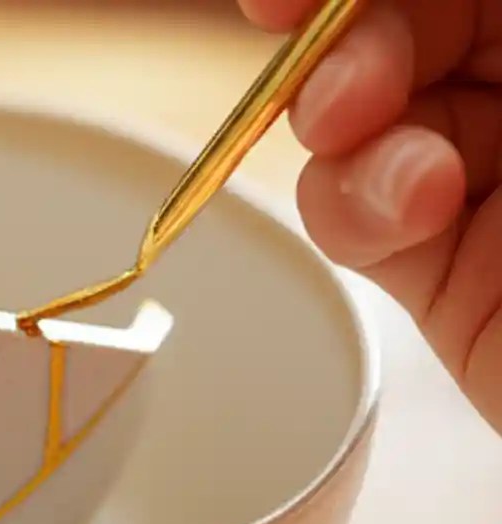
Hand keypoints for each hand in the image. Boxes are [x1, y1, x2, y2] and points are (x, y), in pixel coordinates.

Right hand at [238, 0, 501, 430]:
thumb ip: (461, 8)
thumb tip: (338, 1)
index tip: (275, 4)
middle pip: (374, 31)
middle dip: (333, 48)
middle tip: (321, 75)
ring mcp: (478, 179)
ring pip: (345, 126)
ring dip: (344, 141)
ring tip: (409, 181)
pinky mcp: (441, 268)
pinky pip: (348, 218)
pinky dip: (351, 213)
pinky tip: (409, 221)